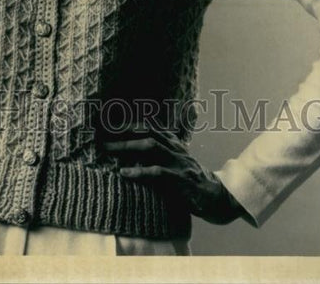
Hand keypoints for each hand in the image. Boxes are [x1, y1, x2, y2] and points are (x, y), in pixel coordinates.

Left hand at [103, 124, 245, 224]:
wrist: (218, 197)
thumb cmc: (191, 181)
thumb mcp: (176, 162)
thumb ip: (160, 153)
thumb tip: (132, 151)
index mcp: (173, 142)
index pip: (148, 126)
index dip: (127, 122)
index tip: (107, 121)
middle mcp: (175, 147)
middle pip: (146, 130)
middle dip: (122, 130)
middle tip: (101, 132)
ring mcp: (178, 162)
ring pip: (150, 146)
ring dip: (127, 147)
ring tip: (108, 150)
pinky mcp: (181, 179)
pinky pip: (157, 173)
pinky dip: (139, 172)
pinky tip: (124, 174)